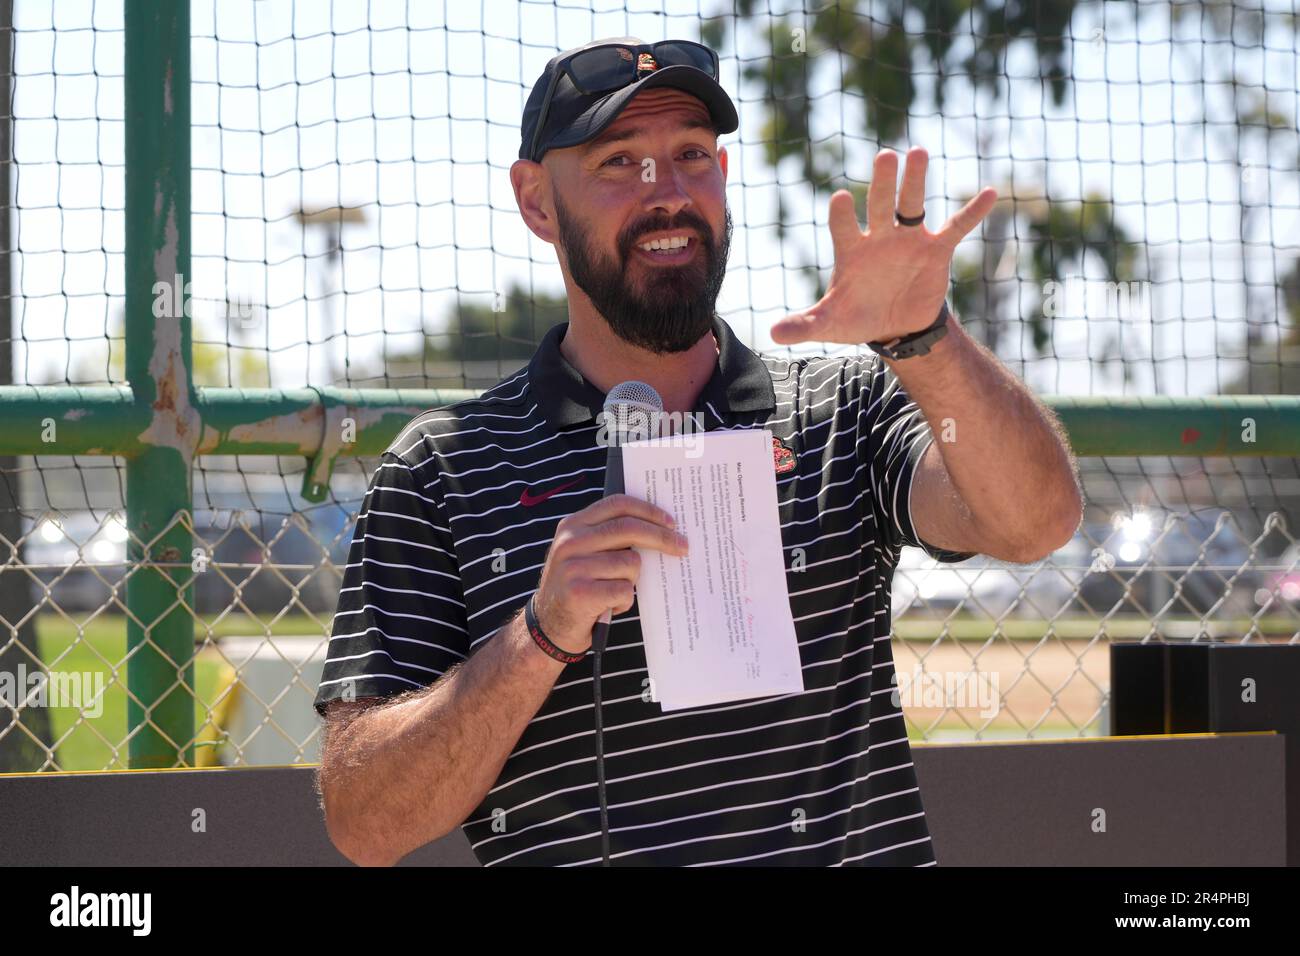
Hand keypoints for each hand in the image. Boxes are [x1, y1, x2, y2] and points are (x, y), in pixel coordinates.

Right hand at [532, 494, 688, 654]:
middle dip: (662, 537)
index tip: (671, 522)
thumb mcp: (584, 553)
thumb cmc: (578, 587)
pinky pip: (624, 590)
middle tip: (682, 546)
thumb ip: (610, 537)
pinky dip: (624, 601)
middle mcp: (569, 542)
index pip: (617, 504)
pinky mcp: (579, 593)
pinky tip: (610, 606)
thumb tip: (661, 529)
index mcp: (573, 525)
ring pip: (630, 563)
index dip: (648, 510)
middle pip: (629, 528)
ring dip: (633, 581)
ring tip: (616, 590)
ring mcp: (572, 567)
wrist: (548, 627)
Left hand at [769, 147, 996, 346]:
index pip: (843, 226)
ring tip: (918, 153)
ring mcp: (908, 240)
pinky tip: (989, 193)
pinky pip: (955, 227)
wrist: (895, 325)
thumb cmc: (857, 317)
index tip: (841, 199)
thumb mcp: (830, 324)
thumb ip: (804, 324)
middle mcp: (879, 237)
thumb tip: (772, 334)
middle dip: (883, 183)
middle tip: (885, 156)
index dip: (842, 215)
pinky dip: (972, 212)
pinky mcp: (935, 249)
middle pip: (879, 205)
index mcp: (851, 250)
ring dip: (916, 181)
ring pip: (912, 206)